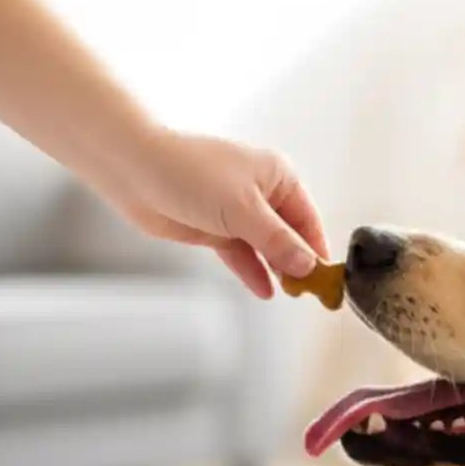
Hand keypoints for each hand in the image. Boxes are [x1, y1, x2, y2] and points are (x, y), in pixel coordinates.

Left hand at [80, 128, 328, 297]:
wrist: (134, 170)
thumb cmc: (190, 174)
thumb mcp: (243, 210)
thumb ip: (277, 241)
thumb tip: (307, 265)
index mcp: (277, 177)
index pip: (308, 221)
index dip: (318, 251)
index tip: (329, 281)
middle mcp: (260, 193)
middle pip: (289, 235)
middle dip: (299, 263)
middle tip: (312, 294)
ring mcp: (236, 211)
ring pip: (265, 247)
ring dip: (277, 270)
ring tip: (292, 295)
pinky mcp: (213, 228)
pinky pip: (241, 254)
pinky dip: (253, 271)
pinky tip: (265, 290)